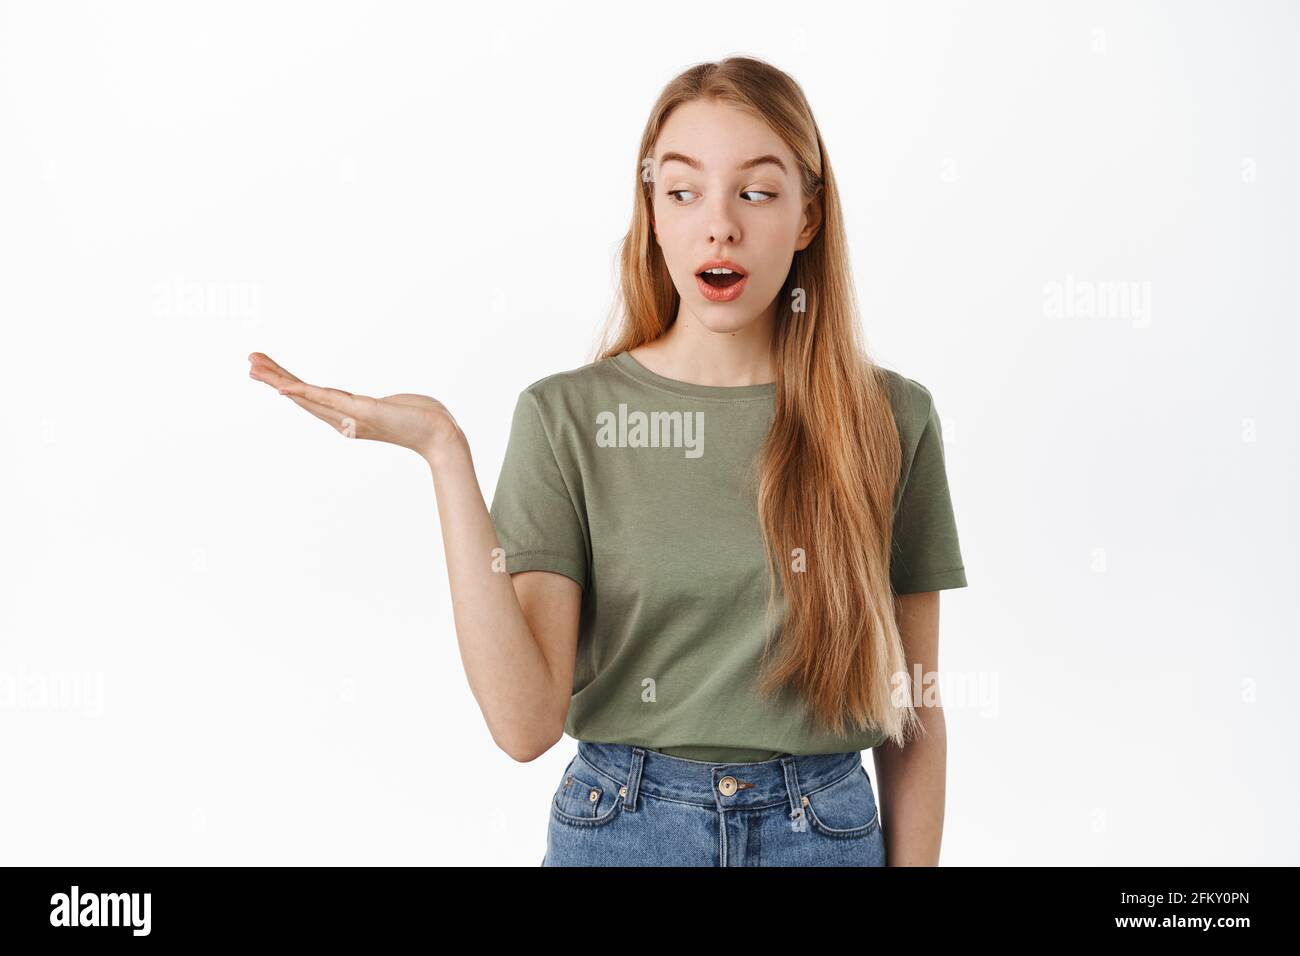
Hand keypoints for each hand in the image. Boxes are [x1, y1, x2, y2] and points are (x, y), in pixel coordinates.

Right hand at [248, 352, 462, 459]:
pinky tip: (283, 388)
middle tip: (249, 362)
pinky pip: (326, 400)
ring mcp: (350, 416)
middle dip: (274, 378)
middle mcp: (344, 420)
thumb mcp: (389, 407)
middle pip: (302, 396)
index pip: (312, 397)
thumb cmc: (421, 420)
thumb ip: (373, 406)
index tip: (267, 370)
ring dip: (280, 381)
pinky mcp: (360, 411)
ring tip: (255, 368)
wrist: (441, 435)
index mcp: (348, 417)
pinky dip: (303, 393)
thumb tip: (370, 405)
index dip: (288, 384)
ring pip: (307, 396)